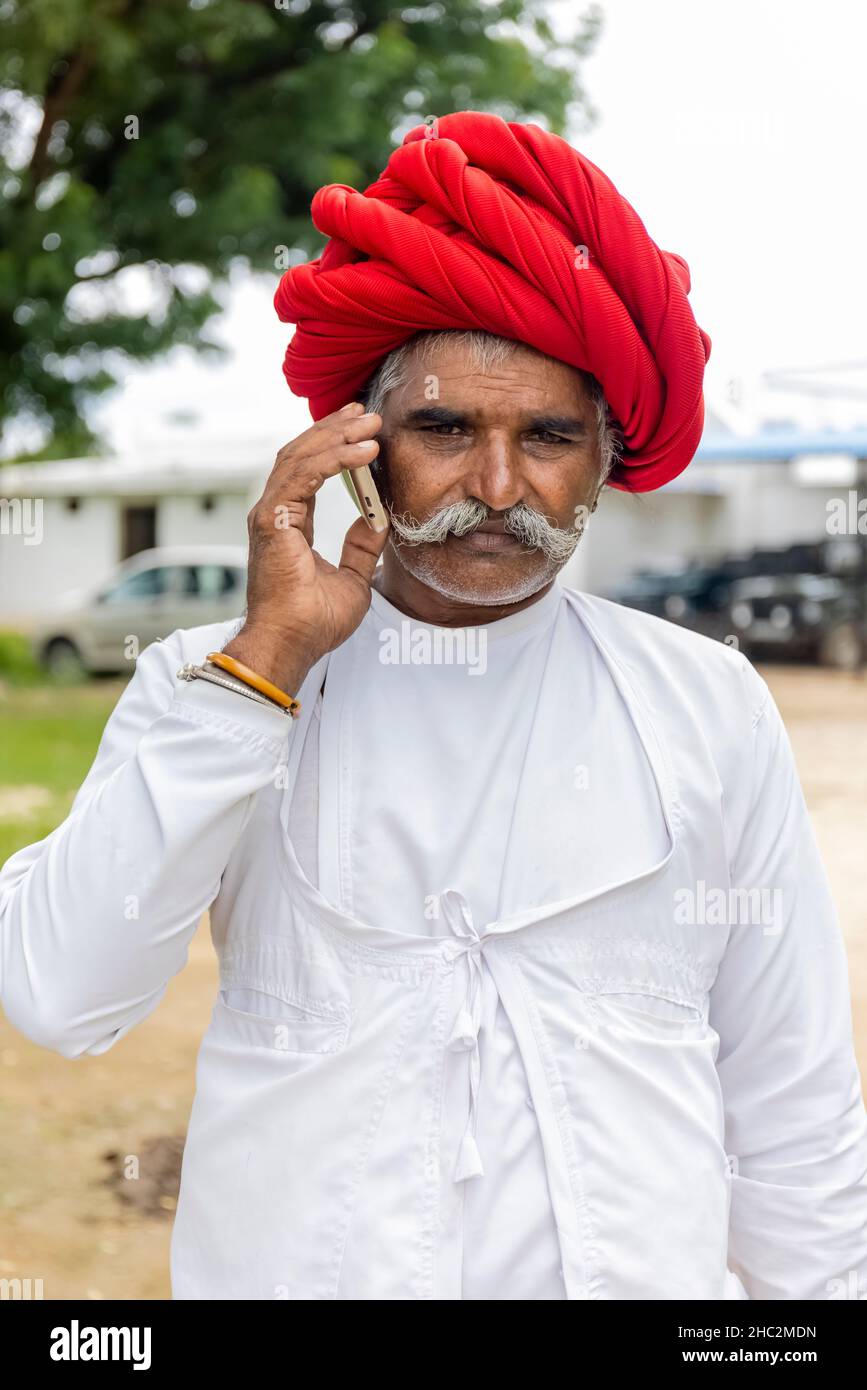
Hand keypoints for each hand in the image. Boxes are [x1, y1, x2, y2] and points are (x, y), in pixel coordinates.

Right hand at [223, 402, 388, 692]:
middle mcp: (274, 513)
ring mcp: (270, 514)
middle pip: (302, 453)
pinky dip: (334, 458)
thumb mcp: (354, 577)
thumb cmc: (315, 622)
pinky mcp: (273, 520)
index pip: (308, 469)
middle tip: (369, 413)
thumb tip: (377, 519)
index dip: (334, 444)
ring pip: (301, 456)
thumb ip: (361, 545)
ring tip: (371, 424)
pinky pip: (304, 475)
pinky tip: (363, 451)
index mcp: (288, 523)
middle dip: (336, 429)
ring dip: (338, 436)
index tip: (364, 429)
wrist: (293, 644)